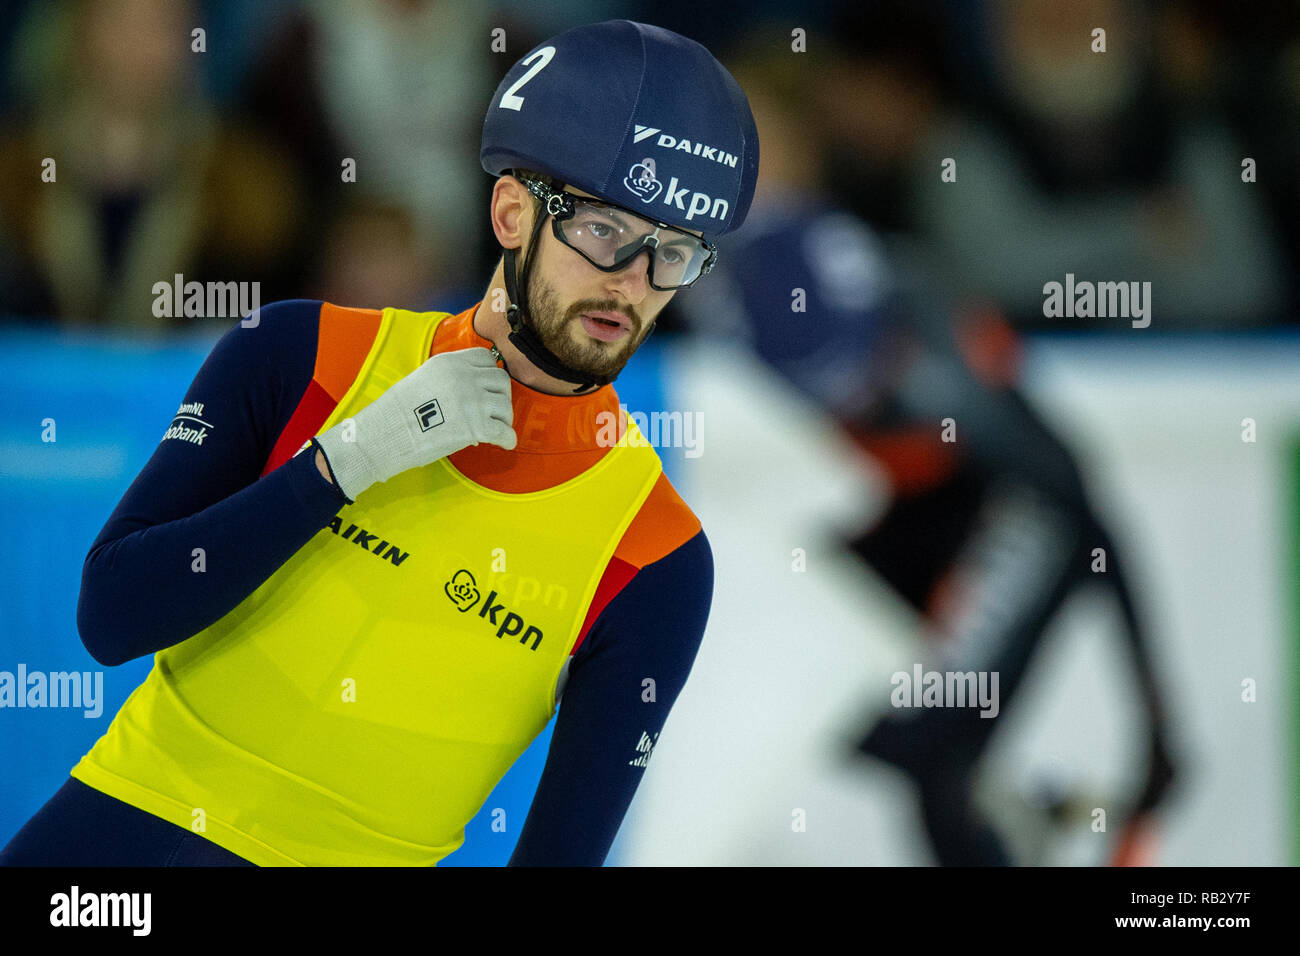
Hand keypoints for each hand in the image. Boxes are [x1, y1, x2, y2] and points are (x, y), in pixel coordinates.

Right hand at [314, 347, 515, 500]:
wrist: (386, 433)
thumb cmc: (398, 410)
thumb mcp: (423, 378)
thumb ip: (449, 377)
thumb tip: (471, 386)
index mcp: (451, 363)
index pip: (486, 358)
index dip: (490, 374)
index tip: (488, 387)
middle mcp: (465, 377)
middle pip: (501, 380)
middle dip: (501, 395)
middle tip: (494, 410)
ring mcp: (473, 401)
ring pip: (506, 405)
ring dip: (504, 417)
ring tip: (496, 427)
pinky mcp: (476, 427)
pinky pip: (505, 431)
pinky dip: (508, 439)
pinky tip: (504, 443)